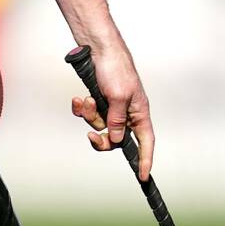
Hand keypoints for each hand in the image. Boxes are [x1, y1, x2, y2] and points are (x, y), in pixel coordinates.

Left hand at [70, 44, 154, 181]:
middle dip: (102, 137)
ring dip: (89, 116)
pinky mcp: (98, 99)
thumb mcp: (118, 97)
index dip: (146, 159)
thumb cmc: (115, 68)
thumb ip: (118, 121)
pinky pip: (89, 113)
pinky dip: (82, 108)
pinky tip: (78, 99)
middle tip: (91, 136)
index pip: (146, 141)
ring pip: (99, 124)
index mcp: (139, 112)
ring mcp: (111, 106)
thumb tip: (118, 140)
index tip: (144, 176)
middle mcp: (126, 111)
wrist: (97, 48)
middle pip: (116, 138)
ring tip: (86, 101)